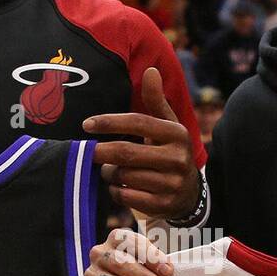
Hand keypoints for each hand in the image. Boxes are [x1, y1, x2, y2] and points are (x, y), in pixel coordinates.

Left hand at [83, 67, 200, 217]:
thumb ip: (156, 100)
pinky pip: (127, 196)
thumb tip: (151, 70)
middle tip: (88, 151)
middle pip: (126, 153)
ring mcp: (172, 184)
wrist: (189, 192)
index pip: (138, 122)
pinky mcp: (163, 205)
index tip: (87, 124)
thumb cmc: (170, 151)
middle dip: (101, 152)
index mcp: (177, 134)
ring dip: (108, 173)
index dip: (109, 122)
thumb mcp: (167, 126)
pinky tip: (118, 186)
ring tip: (108, 170)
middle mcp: (177, 158)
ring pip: (124, 176)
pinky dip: (116, 190)